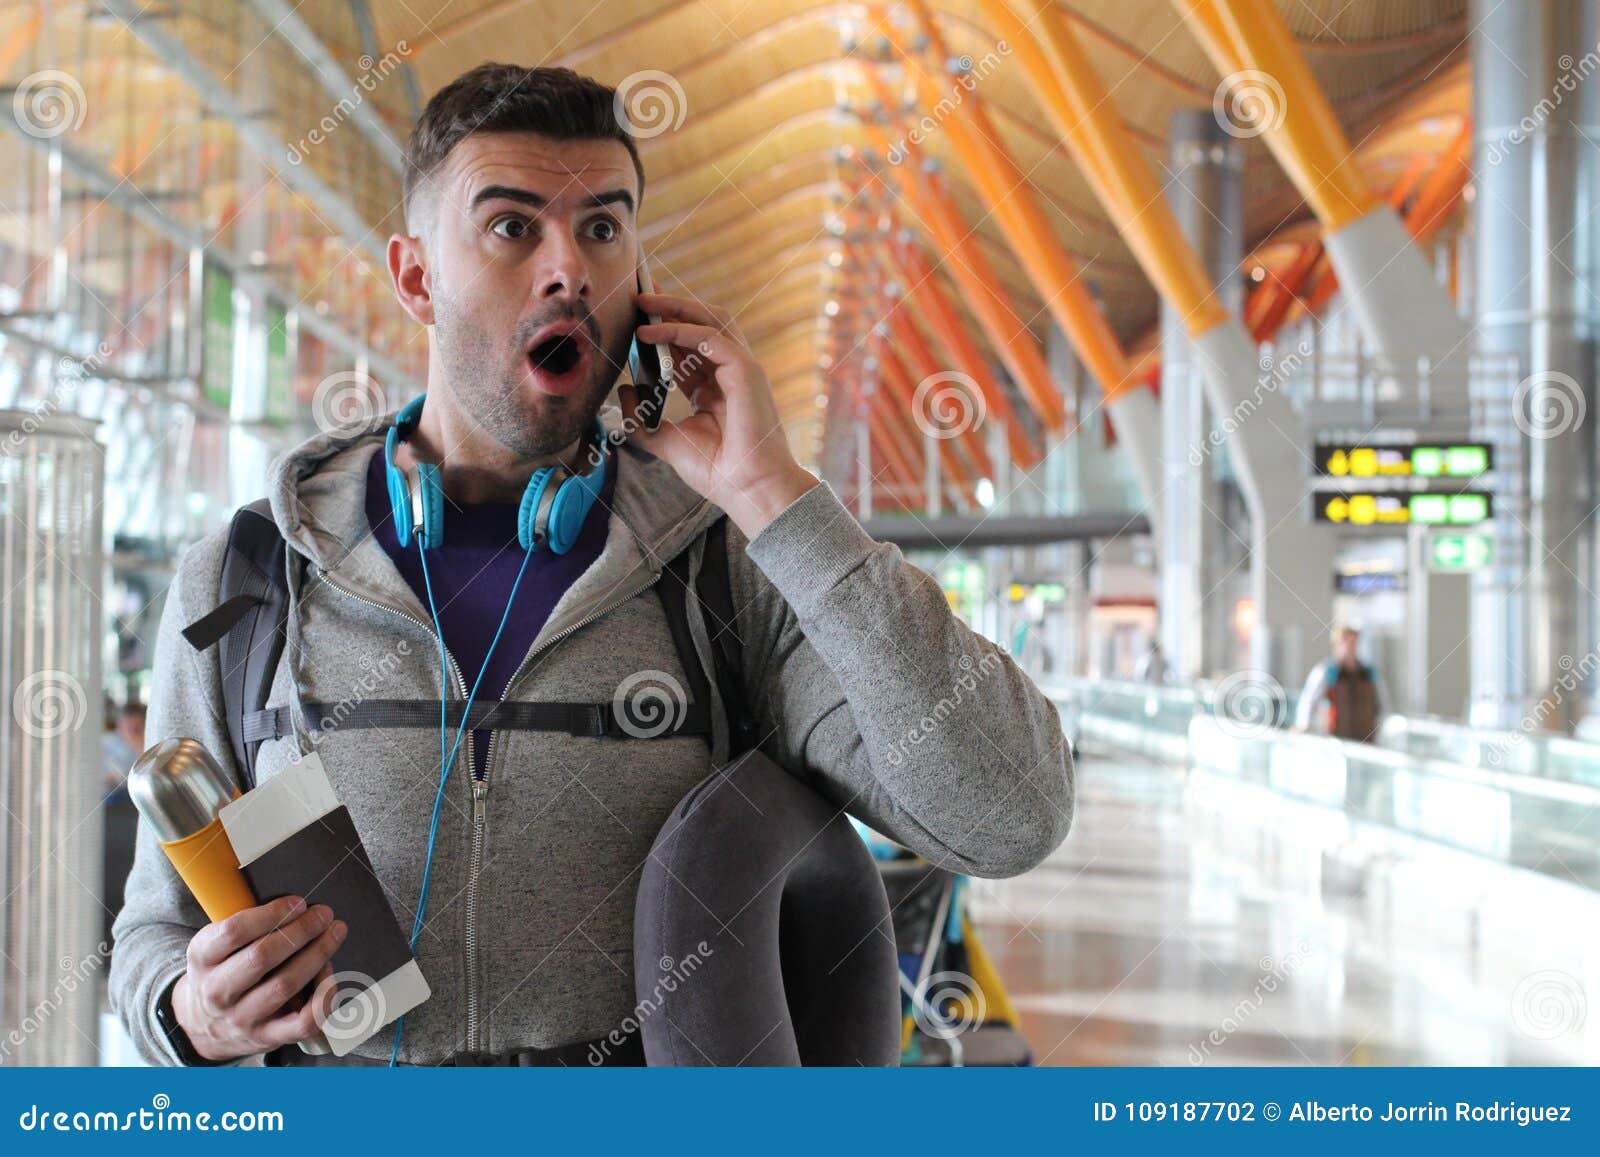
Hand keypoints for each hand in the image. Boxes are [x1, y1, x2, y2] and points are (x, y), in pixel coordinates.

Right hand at [172, 895, 346, 1060]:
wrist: (201, 1025)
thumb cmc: (220, 971)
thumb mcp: (214, 944)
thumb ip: (244, 924)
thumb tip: (293, 903)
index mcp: (203, 957)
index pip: (234, 932)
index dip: (272, 913)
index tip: (298, 903)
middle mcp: (218, 990)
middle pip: (263, 956)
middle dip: (301, 930)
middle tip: (324, 914)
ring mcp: (241, 1017)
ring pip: (285, 984)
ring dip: (317, 954)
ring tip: (334, 933)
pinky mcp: (265, 1037)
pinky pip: (303, 1021)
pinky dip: (323, 996)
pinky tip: (329, 973)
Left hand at [619, 291, 816, 538]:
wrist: (747, 490)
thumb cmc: (717, 472)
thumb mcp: (666, 441)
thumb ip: (641, 419)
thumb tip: (625, 389)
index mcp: (714, 389)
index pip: (688, 347)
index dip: (663, 328)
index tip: (637, 315)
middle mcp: (729, 374)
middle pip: (701, 325)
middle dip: (671, 306)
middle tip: (640, 295)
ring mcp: (741, 370)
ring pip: (711, 321)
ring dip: (677, 307)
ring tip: (644, 301)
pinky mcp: (746, 372)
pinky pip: (712, 338)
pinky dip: (682, 329)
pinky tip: (655, 331)